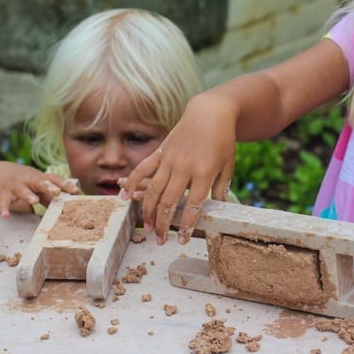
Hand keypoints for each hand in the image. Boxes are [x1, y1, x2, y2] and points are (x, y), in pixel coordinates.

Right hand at [0, 161, 79, 218]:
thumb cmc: (26, 181)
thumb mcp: (38, 185)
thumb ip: (51, 194)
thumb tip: (67, 206)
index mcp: (40, 178)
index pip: (54, 179)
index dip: (65, 184)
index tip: (76, 191)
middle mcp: (28, 180)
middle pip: (39, 182)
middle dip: (48, 186)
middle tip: (56, 192)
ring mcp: (15, 186)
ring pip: (22, 190)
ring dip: (28, 195)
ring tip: (34, 201)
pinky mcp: (3, 194)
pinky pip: (3, 202)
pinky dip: (4, 209)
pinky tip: (5, 216)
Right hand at [122, 92, 236, 244]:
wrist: (210, 113)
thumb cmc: (223, 141)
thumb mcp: (228, 166)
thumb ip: (221, 188)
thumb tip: (218, 210)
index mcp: (204, 172)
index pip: (193, 205)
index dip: (187, 225)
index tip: (183, 240)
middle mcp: (184, 167)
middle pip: (169, 202)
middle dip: (164, 224)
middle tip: (161, 240)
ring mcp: (169, 159)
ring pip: (154, 190)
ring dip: (148, 211)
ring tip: (148, 228)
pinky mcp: (160, 152)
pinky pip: (143, 169)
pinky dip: (132, 183)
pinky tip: (125, 198)